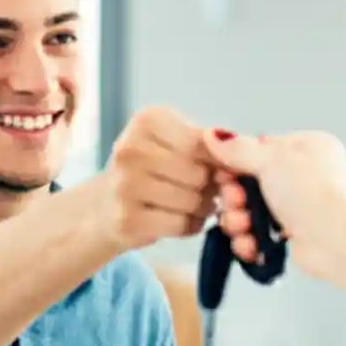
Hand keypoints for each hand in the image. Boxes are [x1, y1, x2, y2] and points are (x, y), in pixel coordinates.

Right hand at [93, 105, 215, 251]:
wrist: (107, 205)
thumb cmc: (154, 169)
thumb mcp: (177, 142)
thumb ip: (209, 143)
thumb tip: (239, 143)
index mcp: (147, 120)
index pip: (203, 143)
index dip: (219, 161)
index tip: (217, 167)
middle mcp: (130, 149)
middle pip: (199, 174)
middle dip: (211, 187)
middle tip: (203, 189)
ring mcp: (125, 185)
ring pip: (193, 201)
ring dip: (203, 208)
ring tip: (192, 203)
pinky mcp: (126, 220)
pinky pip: (182, 225)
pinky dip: (191, 225)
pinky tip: (180, 219)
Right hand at [201, 130, 345, 277]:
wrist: (332, 241)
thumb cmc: (309, 193)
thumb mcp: (271, 159)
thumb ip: (238, 148)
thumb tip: (212, 134)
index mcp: (308, 147)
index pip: (260, 149)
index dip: (238, 163)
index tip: (226, 175)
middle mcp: (305, 174)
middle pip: (250, 182)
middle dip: (235, 197)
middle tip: (236, 202)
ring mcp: (298, 205)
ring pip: (250, 209)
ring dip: (239, 220)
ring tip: (243, 226)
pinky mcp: (292, 234)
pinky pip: (258, 233)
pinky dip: (250, 240)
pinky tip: (250, 244)